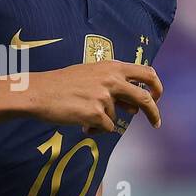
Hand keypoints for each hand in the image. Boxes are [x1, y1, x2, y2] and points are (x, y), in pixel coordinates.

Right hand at [24, 60, 161, 134]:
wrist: (38, 92)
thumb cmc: (62, 84)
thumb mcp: (91, 75)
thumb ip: (113, 86)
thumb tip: (133, 107)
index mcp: (112, 67)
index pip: (146, 73)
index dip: (156, 87)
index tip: (156, 98)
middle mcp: (112, 79)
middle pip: (145, 98)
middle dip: (154, 112)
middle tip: (156, 123)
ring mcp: (104, 97)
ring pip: (116, 117)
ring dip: (103, 120)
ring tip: (83, 114)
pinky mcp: (95, 113)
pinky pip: (105, 128)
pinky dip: (95, 129)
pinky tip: (80, 123)